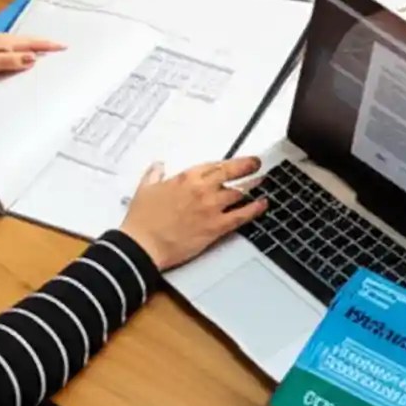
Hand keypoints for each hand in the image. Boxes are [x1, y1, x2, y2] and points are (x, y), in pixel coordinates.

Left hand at [0, 33, 64, 85]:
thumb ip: (8, 61)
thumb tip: (32, 58)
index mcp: (2, 43)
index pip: (31, 44)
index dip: (47, 46)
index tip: (63, 46)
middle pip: (27, 42)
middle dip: (44, 45)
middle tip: (60, 47)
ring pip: (20, 46)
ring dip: (33, 48)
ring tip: (47, 53)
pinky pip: (10, 51)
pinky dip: (21, 53)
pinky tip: (21, 59)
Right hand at [120, 157, 268, 270]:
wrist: (143, 245)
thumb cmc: (142, 220)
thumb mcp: (144, 189)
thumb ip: (154, 175)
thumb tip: (158, 166)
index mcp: (186, 178)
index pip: (216, 165)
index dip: (230, 162)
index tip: (238, 161)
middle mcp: (202, 189)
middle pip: (232, 173)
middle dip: (248, 167)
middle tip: (257, 164)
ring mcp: (211, 208)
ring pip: (239, 192)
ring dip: (253, 186)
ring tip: (262, 183)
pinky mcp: (215, 227)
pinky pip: (241, 216)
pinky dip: (254, 209)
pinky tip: (263, 204)